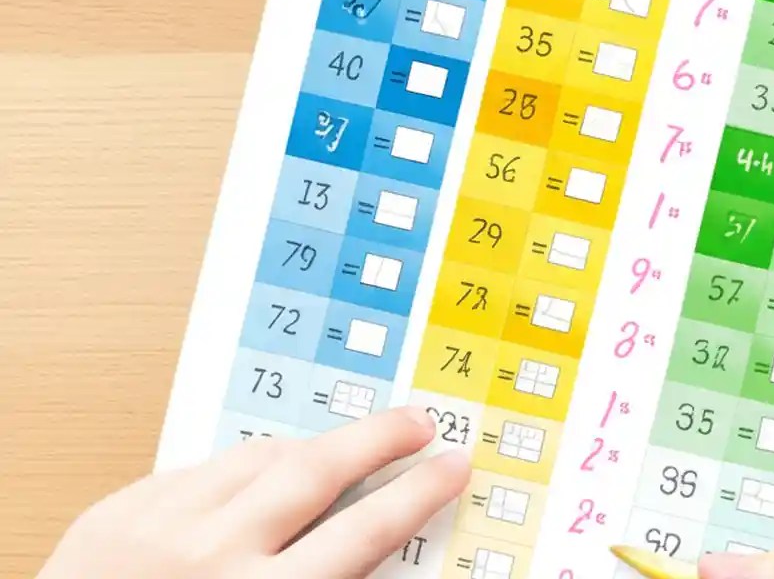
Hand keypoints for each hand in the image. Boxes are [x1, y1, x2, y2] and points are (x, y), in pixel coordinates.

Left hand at [38, 408, 469, 578]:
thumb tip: (365, 550)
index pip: (366, 532)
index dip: (418, 493)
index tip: (452, 465)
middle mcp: (215, 556)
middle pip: (320, 470)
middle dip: (379, 438)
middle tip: (417, 420)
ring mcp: (160, 525)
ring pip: (258, 455)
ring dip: (311, 445)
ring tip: (343, 442)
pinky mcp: (118, 510)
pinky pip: (198, 467)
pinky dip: (237, 465)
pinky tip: (256, 470)